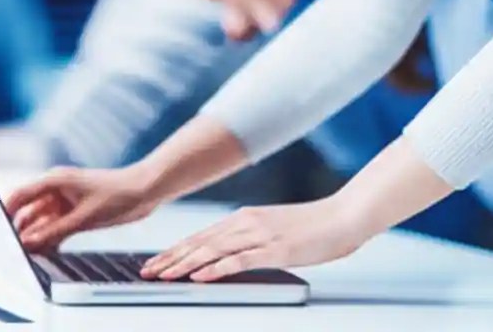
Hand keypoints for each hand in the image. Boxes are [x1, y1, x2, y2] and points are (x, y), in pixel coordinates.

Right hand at [4, 166, 161, 250]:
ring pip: (42, 220)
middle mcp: (56, 189)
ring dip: (37, 235)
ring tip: (29, 254)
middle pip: (29, 210)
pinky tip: (47, 250)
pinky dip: (51, 236)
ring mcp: (66, 200)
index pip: (20, 196)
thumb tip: (29, 243)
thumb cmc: (117, 195)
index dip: (6, 212)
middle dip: (21, 228)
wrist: (144, 190)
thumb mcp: (83, 218)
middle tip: (13, 249)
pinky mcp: (76, 210)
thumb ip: (54, 231)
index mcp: (54, 181)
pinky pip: (57, 225)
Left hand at [140, 195, 372, 281]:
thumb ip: (252, 240)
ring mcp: (259, 236)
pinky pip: (239, 260)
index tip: (156, 261)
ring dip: (184, 264)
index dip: (175, 250)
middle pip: (199, 243)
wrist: (345, 215)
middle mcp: (245, 224)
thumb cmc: (314, 226)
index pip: (201, 237)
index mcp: (243, 219)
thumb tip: (233, 255)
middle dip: (170, 258)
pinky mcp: (275, 250)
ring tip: (163, 275)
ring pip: (212, 251)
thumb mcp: (275, 231)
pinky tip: (199, 276)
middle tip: (148, 272)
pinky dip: (215, 269)